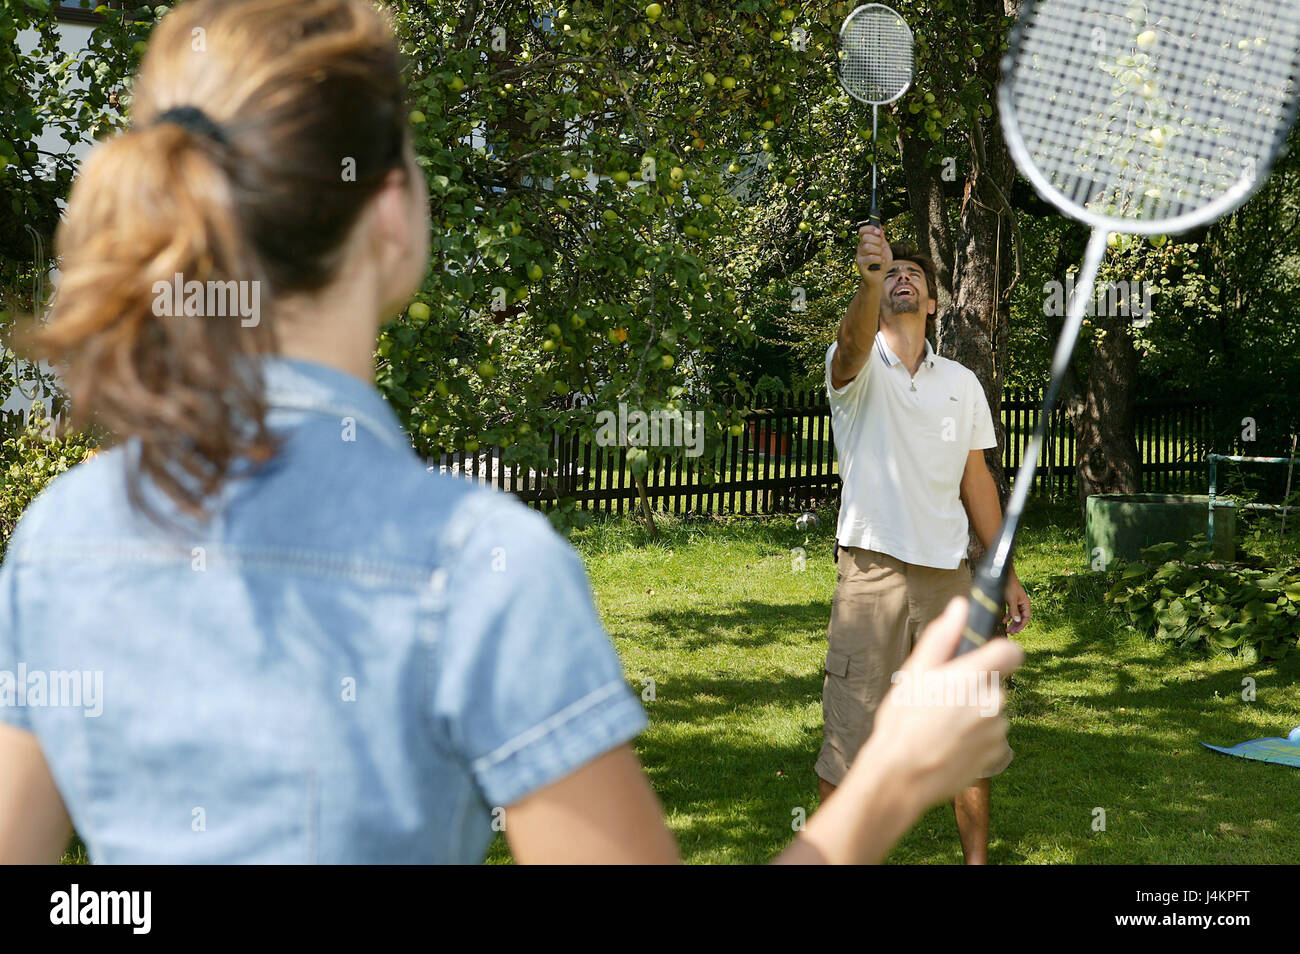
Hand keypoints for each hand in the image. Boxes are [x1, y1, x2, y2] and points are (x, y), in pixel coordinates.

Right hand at [855, 224, 891, 284]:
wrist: (878, 278)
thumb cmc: (881, 263)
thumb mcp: (884, 248)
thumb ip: (881, 238)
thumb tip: (879, 225)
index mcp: (865, 242)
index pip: (862, 231)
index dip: (870, 229)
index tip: (879, 233)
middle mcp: (860, 248)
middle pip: (865, 237)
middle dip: (877, 242)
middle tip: (881, 249)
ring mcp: (859, 256)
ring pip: (868, 247)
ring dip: (878, 252)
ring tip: (881, 257)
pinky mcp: (860, 265)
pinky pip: (870, 258)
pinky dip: (879, 260)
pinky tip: (880, 263)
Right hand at [863, 596, 1023, 809]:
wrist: (903, 776)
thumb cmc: (903, 721)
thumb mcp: (915, 672)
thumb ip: (942, 636)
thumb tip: (960, 607)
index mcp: (974, 676)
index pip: (1011, 652)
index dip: (998, 652)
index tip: (980, 658)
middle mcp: (994, 701)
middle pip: (995, 683)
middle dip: (974, 687)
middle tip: (940, 700)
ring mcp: (999, 730)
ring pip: (993, 710)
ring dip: (975, 713)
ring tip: (941, 725)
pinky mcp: (998, 754)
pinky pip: (993, 736)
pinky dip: (977, 737)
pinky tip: (950, 743)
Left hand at [1004, 573, 1030, 635]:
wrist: (1004, 576)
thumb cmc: (1009, 587)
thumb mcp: (1011, 600)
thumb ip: (1014, 611)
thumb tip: (1017, 621)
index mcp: (1026, 603)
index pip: (1026, 618)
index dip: (1022, 625)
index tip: (1016, 631)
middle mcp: (1023, 604)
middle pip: (1021, 618)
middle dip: (1016, 626)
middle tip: (1010, 633)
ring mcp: (1017, 603)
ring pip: (1016, 616)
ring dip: (1012, 623)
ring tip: (1007, 630)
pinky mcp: (1011, 602)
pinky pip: (1011, 612)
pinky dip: (1008, 616)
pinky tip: (1003, 621)